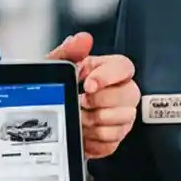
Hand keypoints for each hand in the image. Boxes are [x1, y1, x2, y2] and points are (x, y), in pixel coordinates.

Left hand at [47, 33, 140, 158]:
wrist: (50, 122)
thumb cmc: (57, 91)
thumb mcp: (55, 70)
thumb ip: (68, 52)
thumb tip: (81, 39)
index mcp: (107, 70)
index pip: (124, 67)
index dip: (109, 76)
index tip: (89, 85)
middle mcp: (120, 92)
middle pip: (130, 94)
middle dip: (102, 101)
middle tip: (82, 103)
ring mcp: (121, 116)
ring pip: (123, 119)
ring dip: (95, 121)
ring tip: (79, 118)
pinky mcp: (116, 137)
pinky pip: (113, 140)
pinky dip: (94, 139)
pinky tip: (83, 132)